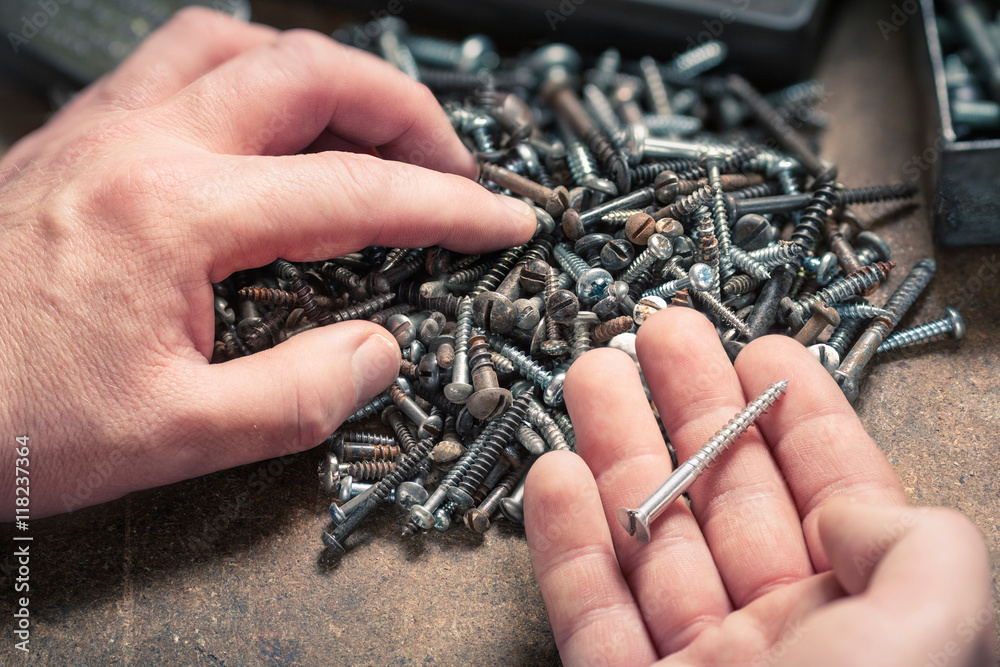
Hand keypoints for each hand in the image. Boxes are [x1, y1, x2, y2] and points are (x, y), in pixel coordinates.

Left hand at [0, 9, 534, 518]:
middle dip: (405, 111)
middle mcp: (139, 147)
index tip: (496, 219)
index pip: (354, 191)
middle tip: (449, 161)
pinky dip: (245, 74)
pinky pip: (175, 62)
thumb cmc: (6, 420)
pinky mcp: (74, 139)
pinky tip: (262, 119)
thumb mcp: (174, 435)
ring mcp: (101, 131)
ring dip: (322, 72)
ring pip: (237, 42)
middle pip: (308, 74)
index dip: (446, 207)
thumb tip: (376, 356)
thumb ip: (296, 395)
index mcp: (173, 216)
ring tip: (368, 121)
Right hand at [524, 308, 993, 665]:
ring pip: (649, 543)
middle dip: (691, 409)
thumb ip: (921, 552)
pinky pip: (589, 615)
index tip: (763, 344)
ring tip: (592, 378)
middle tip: (659, 335)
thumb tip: (857, 506)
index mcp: (869, 630)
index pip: (834, 495)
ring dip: (616, 454)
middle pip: (728, 500)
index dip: (797, 414)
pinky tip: (556, 478)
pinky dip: (568, 545)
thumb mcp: (929, 645)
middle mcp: (786, 651)